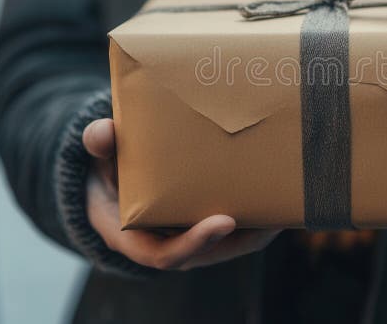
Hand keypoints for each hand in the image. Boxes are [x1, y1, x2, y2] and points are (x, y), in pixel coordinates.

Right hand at [83, 118, 280, 270]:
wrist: (119, 181)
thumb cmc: (112, 172)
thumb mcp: (102, 160)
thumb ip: (101, 147)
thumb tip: (103, 131)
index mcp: (138, 238)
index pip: (168, 255)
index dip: (197, 241)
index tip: (223, 221)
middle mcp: (172, 243)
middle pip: (213, 250)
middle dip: (244, 234)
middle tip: (271, 212)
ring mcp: (196, 236)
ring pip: (233, 241)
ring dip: (261, 225)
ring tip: (286, 199)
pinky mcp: (214, 224)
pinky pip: (241, 227)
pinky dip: (260, 212)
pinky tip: (281, 190)